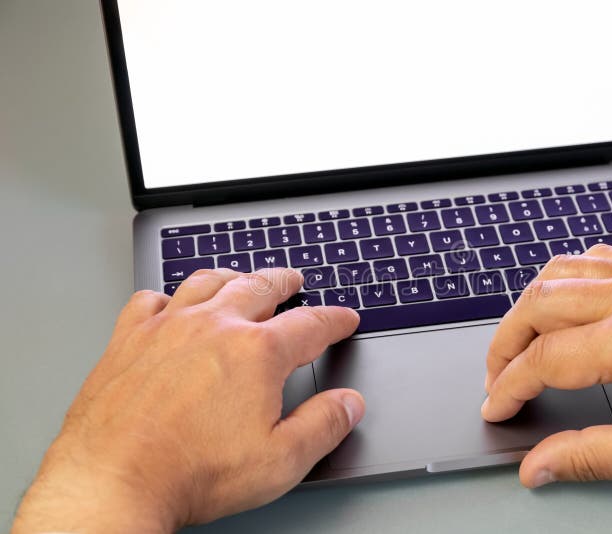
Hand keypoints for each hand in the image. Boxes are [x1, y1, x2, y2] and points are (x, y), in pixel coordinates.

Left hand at [13, 268, 363, 532]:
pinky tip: (171, 304)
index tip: (344, 319)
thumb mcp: (280, 461)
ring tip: (242, 278)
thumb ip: (323, 426)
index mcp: (256, 353)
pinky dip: (167, 297)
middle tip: (295, 280)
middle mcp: (213, 327)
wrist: (113, 482)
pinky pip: (151, 300)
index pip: (311, 325)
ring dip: (232, 277)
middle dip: (284, 282)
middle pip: (260, 288)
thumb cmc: (191, 473)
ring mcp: (168, 328)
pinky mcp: (128, 339)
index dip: (335, 320)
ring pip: (207, 283)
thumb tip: (349, 403)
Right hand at [482, 245, 611, 487]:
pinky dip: (563, 278)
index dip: (508, 386)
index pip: (543, 359)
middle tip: (497, 378)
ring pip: (557, 273)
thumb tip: (537, 466)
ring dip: (527, 308)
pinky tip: (561, 302)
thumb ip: (587, 457)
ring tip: (518, 341)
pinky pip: (592, 257)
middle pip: (537, 306)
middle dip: (504, 346)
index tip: (497, 407)